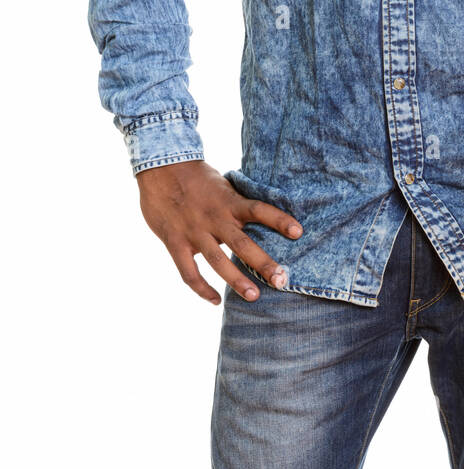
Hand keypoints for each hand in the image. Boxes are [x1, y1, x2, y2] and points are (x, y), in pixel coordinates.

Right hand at [136, 159, 302, 303]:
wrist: (160, 168)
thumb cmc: (196, 177)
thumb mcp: (222, 186)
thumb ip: (237, 204)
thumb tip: (261, 218)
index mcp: (229, 201)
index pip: (259, 209)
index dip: (279, 219)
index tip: (298, 232)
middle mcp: (214, 218)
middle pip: (243, 243)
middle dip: (263, 263)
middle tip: (282, 280)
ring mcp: (194, 231)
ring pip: (218, 261)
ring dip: (236, 280)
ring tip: (254, 296)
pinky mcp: (175, 242)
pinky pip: (189, 272)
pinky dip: (202, 289)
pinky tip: (215, 300)